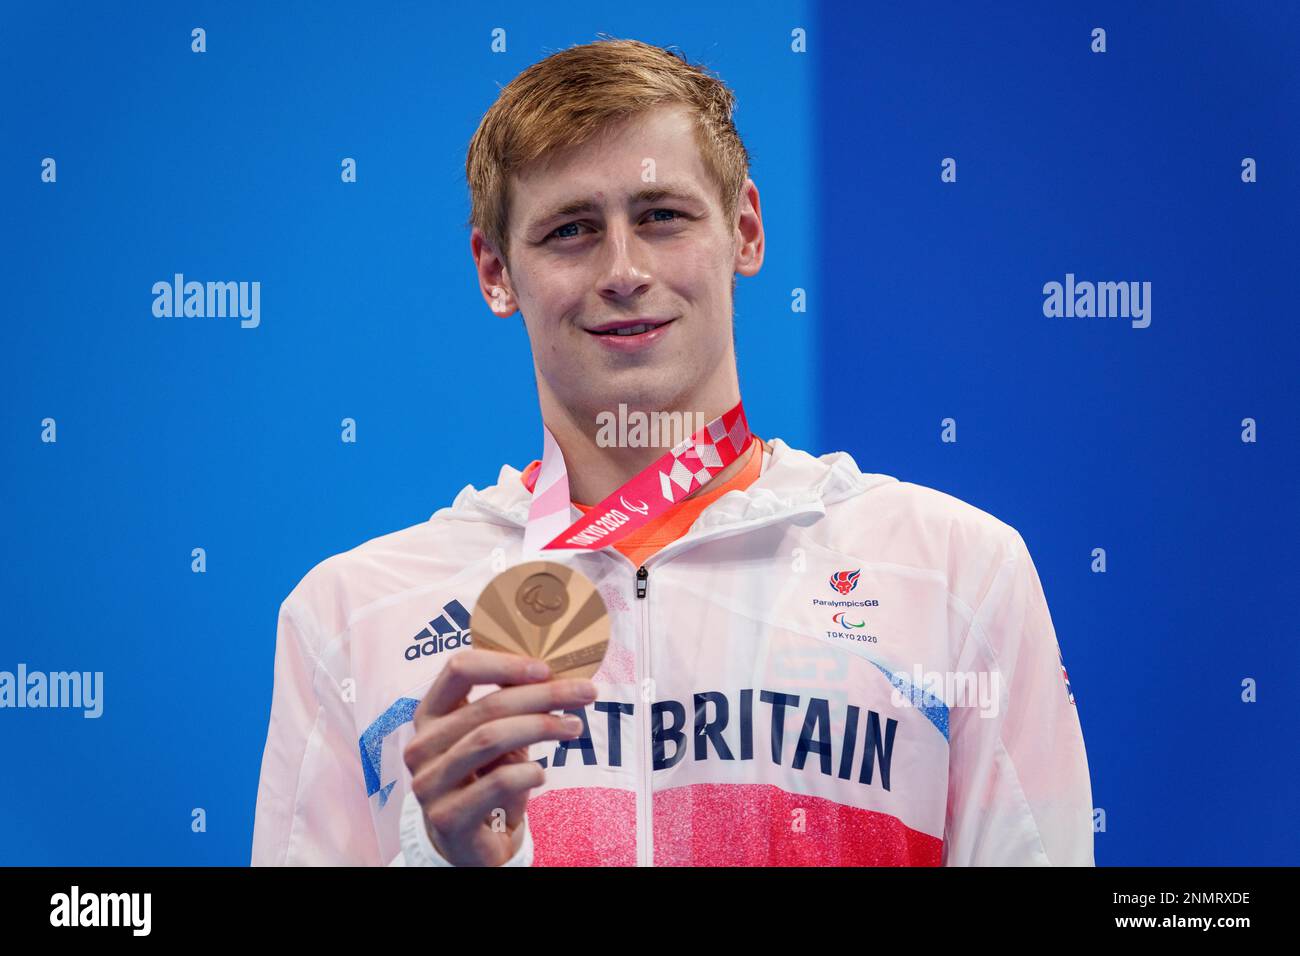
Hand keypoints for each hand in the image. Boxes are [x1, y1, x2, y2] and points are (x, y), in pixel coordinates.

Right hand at [402, 649, 597, 865]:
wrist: (469, 844)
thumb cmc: (485, 779)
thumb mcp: (495, 738)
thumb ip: (512, 708)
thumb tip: (558, 677)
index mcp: (430, 715)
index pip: (458, 669)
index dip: (503, 663)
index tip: (545, 669)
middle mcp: (421, 746)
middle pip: (486, 706)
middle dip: (543, 695)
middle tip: (585, 693)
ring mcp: (430, 783)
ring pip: (491, 739)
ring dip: (542, 727)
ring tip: (574, 727)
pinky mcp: (447, 816)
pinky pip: (498, 782)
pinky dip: (529, 772)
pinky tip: (542, 773)